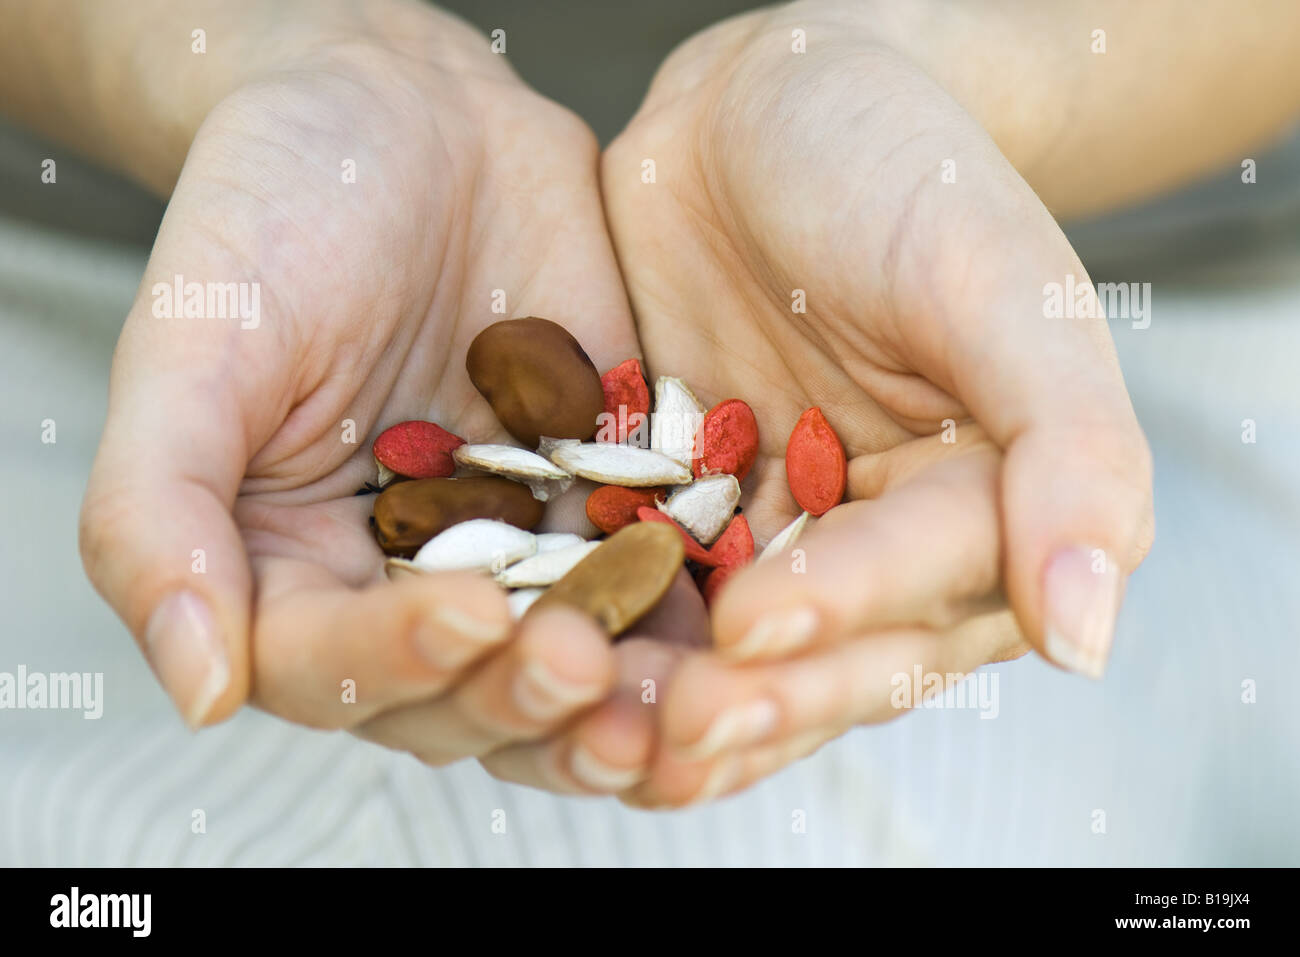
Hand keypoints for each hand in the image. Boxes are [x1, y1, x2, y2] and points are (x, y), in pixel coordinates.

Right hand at [77, 0, 678, 787]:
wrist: (412, 122)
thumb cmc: (278, 213)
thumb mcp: (195, 347)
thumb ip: (159, 514)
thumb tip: (200, 688)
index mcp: (285, 571)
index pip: (332, 670)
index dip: (399, 662)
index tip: (472, 614)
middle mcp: (397, 583)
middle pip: (461, 699)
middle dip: (523, 696)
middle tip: (582, 661)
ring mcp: (510, 550)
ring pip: (562, 668)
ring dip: (617, 697)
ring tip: (673, 690)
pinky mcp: (599, 504)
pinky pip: (643, 579)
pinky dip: (682, 610)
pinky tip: (729, 618)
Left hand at [601, 1, 1153, 803]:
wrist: (766, 110)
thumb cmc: (898, 164)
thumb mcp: (995, 278)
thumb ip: (1066, 445)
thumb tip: (1088, 636)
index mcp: (990, 500)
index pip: (930, 584)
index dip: (846, 614)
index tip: (753, 627)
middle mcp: (890, 540)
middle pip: (837, 655)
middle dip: (759, 697)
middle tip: (673, 723)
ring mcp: (783, 534)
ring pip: (743, 654)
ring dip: (678, 700)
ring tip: (606, 734)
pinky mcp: (689, 515)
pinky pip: (656, 595)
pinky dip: (617, 635)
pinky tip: (559, 662)